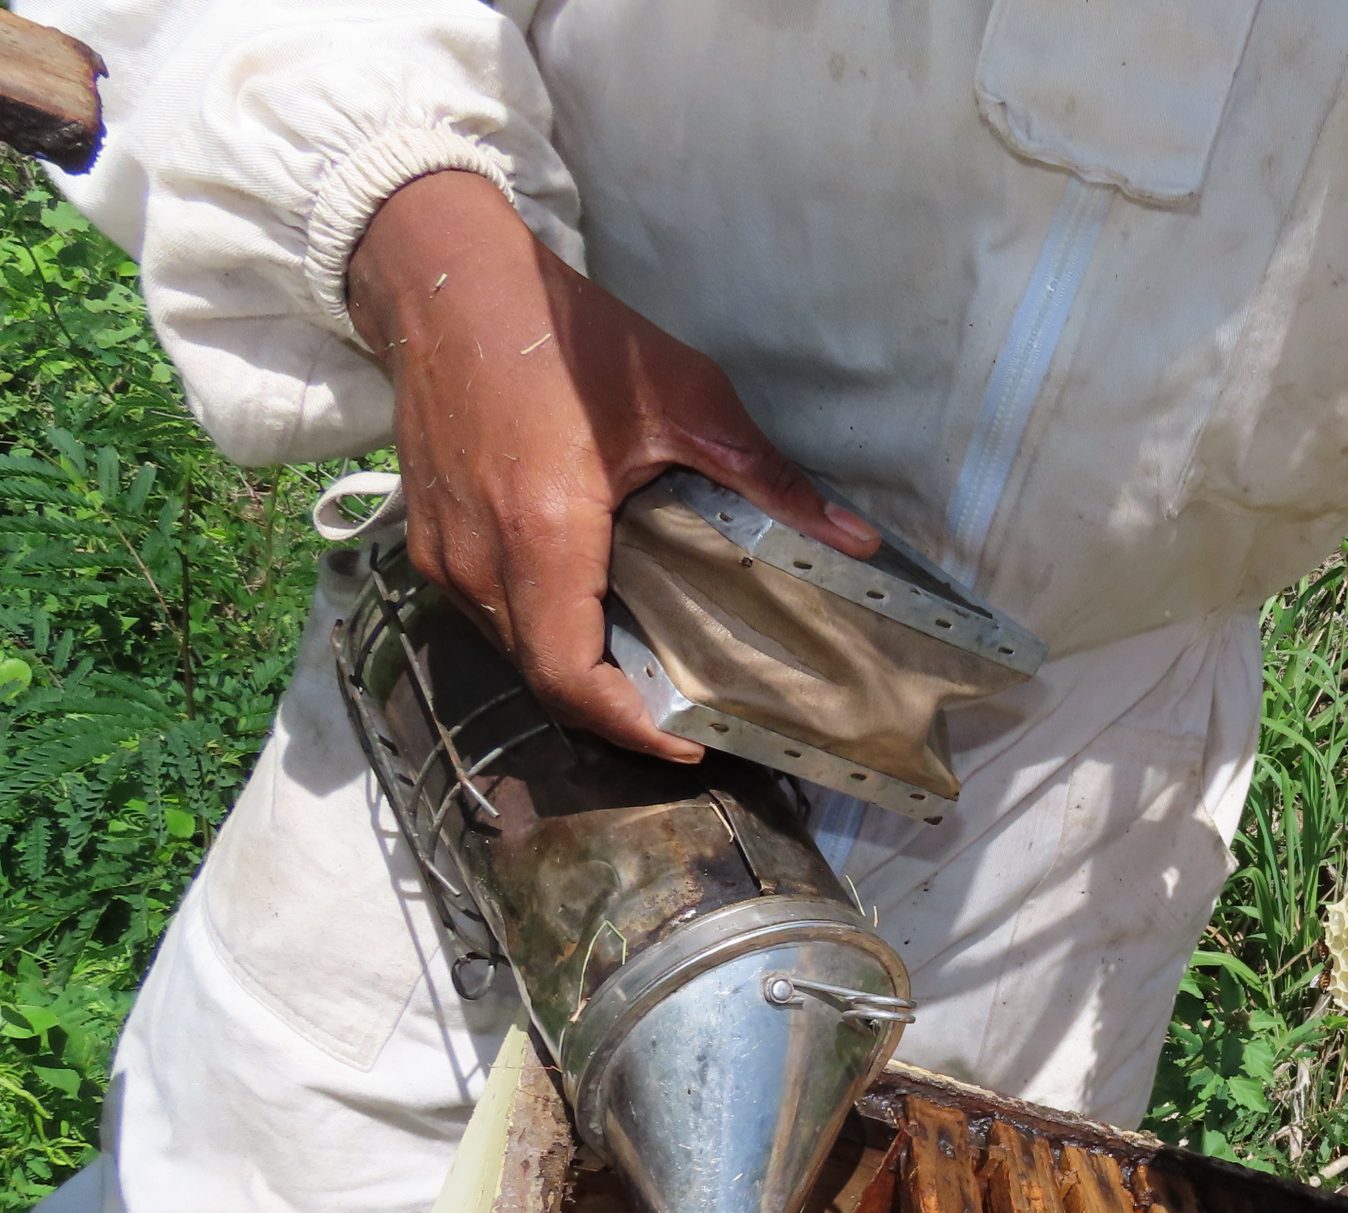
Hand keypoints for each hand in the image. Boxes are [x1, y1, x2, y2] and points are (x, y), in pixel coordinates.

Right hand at [345, 170, 877, 757]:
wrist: (441, 275)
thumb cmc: (561, 332)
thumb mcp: (685, 399)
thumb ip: (770, 480)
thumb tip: (857, 539)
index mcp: (542, 533)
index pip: (572, 679)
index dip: (630, 729)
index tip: (688, 742)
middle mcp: (480, 560)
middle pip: (545, 681)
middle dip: (614, 710)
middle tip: (686, 708)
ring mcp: (443, 552)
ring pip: (512, 652)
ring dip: (577, 672)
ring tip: (650, 666)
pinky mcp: (429, 538)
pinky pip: (489, 615)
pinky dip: (542, 631)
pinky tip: (595, 610)